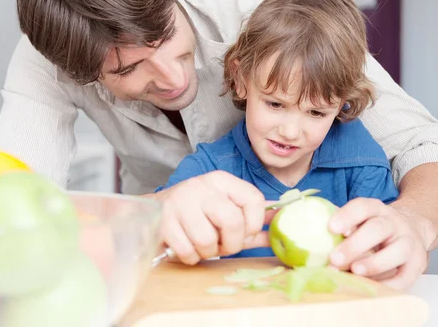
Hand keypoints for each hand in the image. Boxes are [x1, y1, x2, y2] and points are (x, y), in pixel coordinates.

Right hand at [153, 171, 272, 264]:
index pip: (253, 199)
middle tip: (223, 245)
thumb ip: (254, 221)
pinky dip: (191, 257)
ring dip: (208, 252)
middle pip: (232, 222)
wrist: (155, 210)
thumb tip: (282, 226)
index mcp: (221, 180)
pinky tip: (187, 247)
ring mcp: (180, 202)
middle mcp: (201, 186)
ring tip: (203, 245)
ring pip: (208, 240)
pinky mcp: (164, 221)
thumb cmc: (197, 213)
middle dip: (232, 243)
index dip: (255, 223)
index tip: (247, 232)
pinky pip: (187, 251)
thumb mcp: (226, 209)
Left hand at [327, 198, 429, 290]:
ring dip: (375, 263)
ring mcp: (409, 241)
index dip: (347, 216)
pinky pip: (408, 275)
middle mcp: (394, 222)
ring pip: (398, 250)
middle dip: (355, 245)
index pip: (363, 207)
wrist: (412, 228)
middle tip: (335, 259)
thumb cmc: (374, 228)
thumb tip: (311, 243)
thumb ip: (342, 228)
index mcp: (376, 209)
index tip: (331, 228)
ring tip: (355, 271)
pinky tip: (374, 287)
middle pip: (378, 229)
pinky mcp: (419, 262)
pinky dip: (391, 283)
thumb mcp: (361, 220)